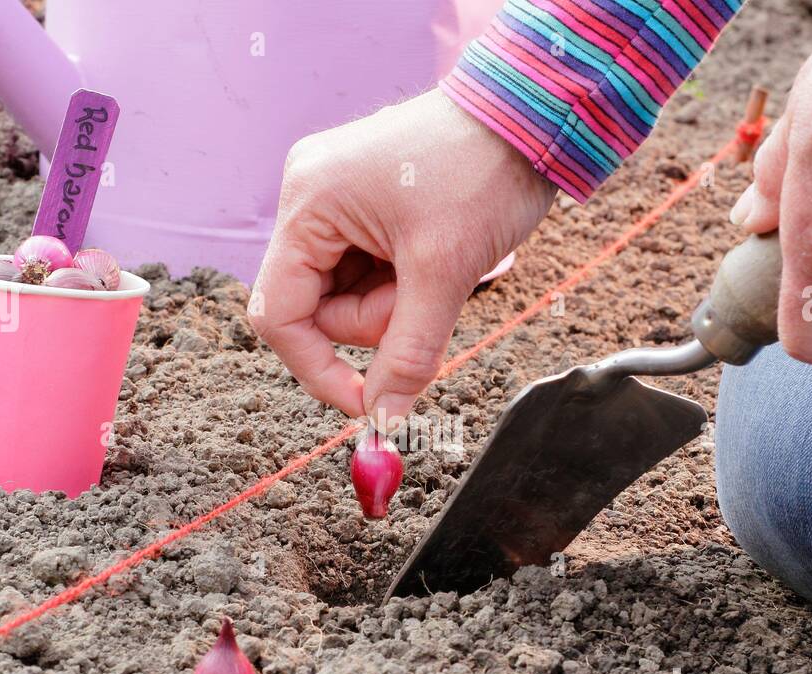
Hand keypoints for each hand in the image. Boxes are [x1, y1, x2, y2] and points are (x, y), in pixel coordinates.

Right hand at [252, 89, 556, 421]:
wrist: (532, 116)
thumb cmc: (484, 173)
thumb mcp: (445, 273)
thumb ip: (408, 353)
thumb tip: (383, 418)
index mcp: (309, 204)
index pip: (279, 314)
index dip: (316, 368)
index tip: (365, 403)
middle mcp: (310, 198)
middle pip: (318, 308)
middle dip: (377, 320)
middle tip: (430, 296)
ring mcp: (336, 200)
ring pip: (348, 295)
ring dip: (396, 303)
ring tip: (441, 265)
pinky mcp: (365, 205)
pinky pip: (369, 272)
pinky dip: (404, 283)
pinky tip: (438, 256)